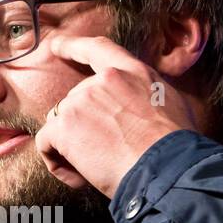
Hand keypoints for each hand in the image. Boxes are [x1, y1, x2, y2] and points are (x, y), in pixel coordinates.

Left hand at [34, 34, 198, 198]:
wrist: (166, 167)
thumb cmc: (176, 146)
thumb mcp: (170, 103)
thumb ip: (146, 95)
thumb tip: (142, 106)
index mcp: (131, 72)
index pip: (96, 50)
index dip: (73, 47)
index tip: (55, 45)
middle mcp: (102, 81)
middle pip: (77, 101)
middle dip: (84, 128)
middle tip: (108, 154)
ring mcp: (80, 101)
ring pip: (60, 125)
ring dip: (73, 149)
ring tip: (98, 169)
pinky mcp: (64, 126)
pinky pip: (46, 144)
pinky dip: (58, 163)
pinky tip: (80, 177)